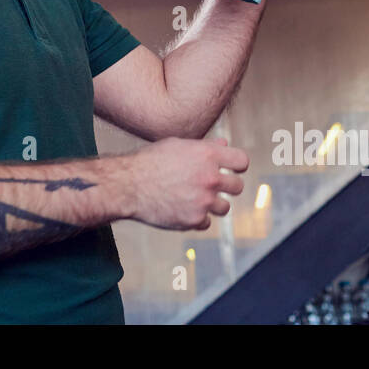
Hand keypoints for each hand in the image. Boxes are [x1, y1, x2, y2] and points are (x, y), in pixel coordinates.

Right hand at [127, 136, 247, 230]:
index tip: (232, 169)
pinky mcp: (194, 220)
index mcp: (207, 155)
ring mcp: (203, 201)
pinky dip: (196, 218)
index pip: (241, 161)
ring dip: (212, 204)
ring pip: (224, 207)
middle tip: (211, 186)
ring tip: (193, 198)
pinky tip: (181, 208)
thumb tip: (224, 146)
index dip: (237, 166)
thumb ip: (203, 148)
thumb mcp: (177, 146)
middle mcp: (209, 178)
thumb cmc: (150, 161)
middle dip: (227, 186)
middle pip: (237, 187)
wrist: (127, 185)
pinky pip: (206, 222)